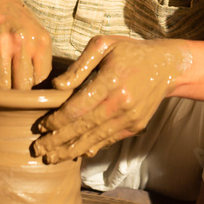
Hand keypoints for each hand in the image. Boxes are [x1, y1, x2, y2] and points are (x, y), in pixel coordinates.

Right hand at [0, 0, 51, 89]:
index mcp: (40, 41)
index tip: (25, 84)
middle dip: (16, 93)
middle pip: (22, 86)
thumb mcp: (36, 33)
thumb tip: (38, 92)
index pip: (40, 80)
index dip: (32, 87)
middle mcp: (21, 42)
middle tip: (11, 89)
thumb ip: (40, 58)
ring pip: (2, 86)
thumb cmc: (15, 20)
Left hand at [32, 35, 191, 163]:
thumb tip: (57, 86)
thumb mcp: (104, 45)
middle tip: (38, 149)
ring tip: (51, 158)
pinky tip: (75, 153)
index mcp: (111, 80)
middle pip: (83, 127)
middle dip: (57, 141)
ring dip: (71, 150)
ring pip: (95, 138)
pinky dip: (91, 148)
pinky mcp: (135, 126)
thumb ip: (79, 65)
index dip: (57, 120)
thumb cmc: (130, 52)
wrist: (166, 67)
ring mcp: (130, 117)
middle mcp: (121, 103)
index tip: (41, 126)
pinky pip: (109, 140)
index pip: (77, 107)